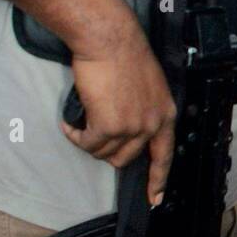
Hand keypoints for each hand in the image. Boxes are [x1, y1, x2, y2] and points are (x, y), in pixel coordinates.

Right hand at [60, 15, 176, 205]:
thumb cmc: (124, 55)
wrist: (110, 39)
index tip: (154, 197)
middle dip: (105, 150)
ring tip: (80, 123)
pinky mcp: (109, 126)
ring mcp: (132, 127)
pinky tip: (70, 122)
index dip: (158, 179)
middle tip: (92, 134)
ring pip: (103, 152)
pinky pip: (87, 143)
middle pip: (125, 158)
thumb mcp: (148, 86)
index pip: (165, 155)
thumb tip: (129, 128)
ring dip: (88, 141)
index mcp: (166, 114)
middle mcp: (153, 124)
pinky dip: (75, 135)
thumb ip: (144, 109)